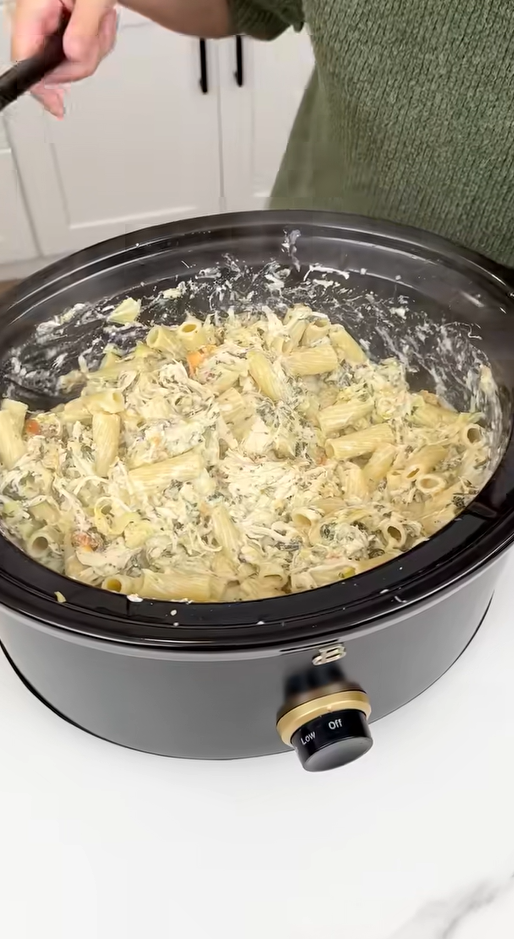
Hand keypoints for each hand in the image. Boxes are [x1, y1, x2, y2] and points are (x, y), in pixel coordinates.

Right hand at [10, 0, 117, 117]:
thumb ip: (84, 25)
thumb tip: (74, 55)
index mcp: (33, 9)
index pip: (25, 59)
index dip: (41, 87)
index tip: (57, 105)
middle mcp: (36, 19)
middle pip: (54, 68)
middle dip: (84, 59)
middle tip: (98, 33)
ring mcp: (50, 26)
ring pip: (72, 62)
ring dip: (95, 47)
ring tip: (101, 20)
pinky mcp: (63, 30)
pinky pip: (81, 53)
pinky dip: (97, 42)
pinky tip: (100, 22)